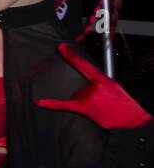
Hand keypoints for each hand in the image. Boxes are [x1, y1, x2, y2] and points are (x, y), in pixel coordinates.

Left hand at [36, 43, 152, 128]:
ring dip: (86, 103)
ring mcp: (89, 97)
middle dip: (88, 95)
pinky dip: (50, 103)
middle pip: (79, 87)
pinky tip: (37, 102)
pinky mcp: (85, 108)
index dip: (71, 56)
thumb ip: (96, 85)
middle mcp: (94, 86)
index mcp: (102, 78)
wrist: (131, 120)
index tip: (60, 47)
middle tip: (103, 102)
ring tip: (101, 109)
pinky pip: (64, 105)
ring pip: (77, 97)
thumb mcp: (113, 87)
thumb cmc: (121, 104)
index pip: (84, 65)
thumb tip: (82, 89)